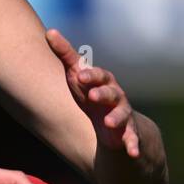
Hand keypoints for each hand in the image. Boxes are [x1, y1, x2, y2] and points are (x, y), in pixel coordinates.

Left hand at [45, 27, 140, 158]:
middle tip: (92, 96)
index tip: (79, 75)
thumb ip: (65, 55)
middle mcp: (116, 97)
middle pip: (112, 93)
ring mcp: (123, 116)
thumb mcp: (77, 76)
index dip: (91, 75)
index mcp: (103, 82)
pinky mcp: (128, 134)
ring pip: (123, 115)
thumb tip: (49, 32)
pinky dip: (133, 145)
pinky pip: (133, 140)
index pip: (99, 75)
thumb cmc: (90, 94)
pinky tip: (132, 152)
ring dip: (117, 118)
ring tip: (109, 123)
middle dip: (103, 94)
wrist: (112, 123)